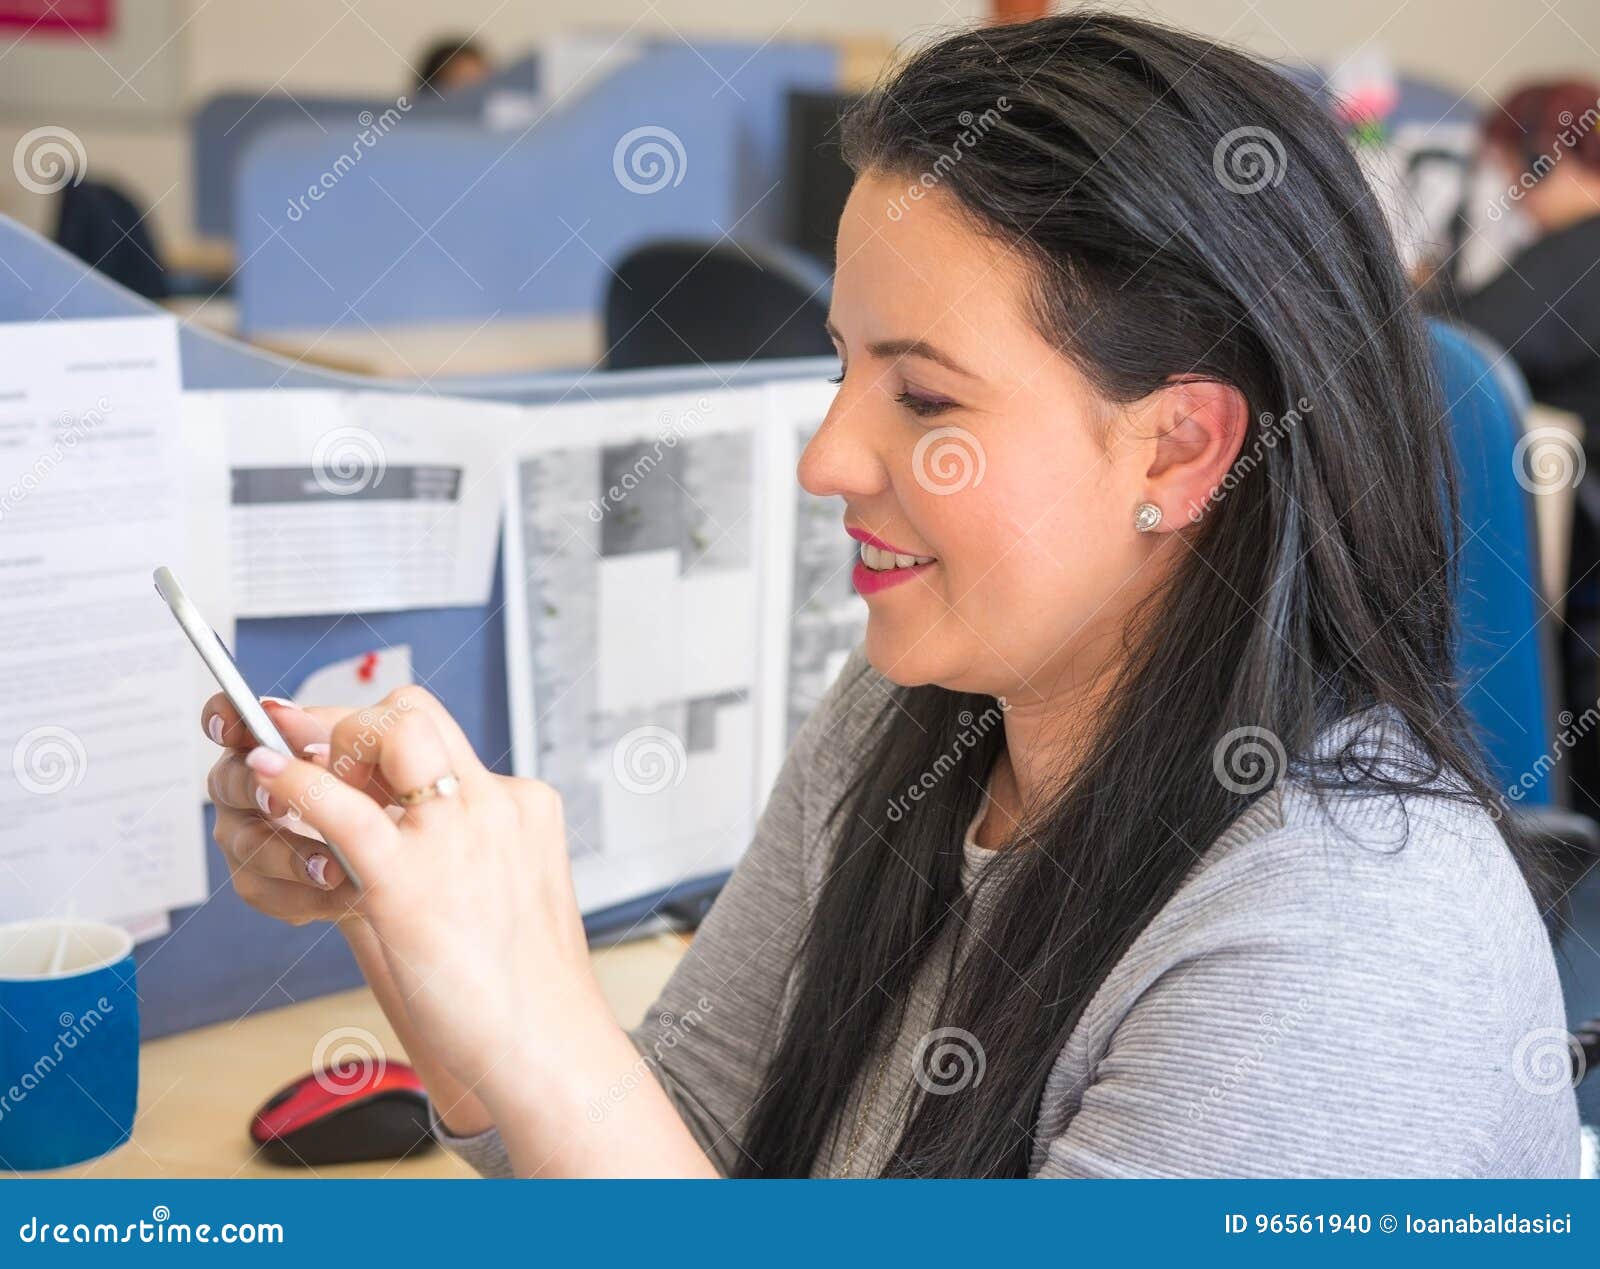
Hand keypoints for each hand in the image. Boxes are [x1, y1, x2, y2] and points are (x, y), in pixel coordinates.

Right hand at [204, 696, 358, 924]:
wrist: (395, 858)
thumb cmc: (374, 796)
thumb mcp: (362, 760)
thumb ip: (324, 733)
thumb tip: (283, 713)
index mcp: (268, 748)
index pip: (232, 724)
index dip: (223, 719)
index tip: (229, 725)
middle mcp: (247, 790)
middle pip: (229, 782)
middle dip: (255, 789)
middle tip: (281, 802)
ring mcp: (246, 838)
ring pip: (247, 845)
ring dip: (288, 856)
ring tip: (331, 867)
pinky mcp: (262, 885)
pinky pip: (269, 891)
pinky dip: (306, 894)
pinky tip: (339, 892)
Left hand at [230, 687, 601, 1098]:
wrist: (553, 1045)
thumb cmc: (532, 993)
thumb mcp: (515, 897)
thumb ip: (475, 858)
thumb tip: (424, 856)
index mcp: (522, 808)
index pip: (444, 734)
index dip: (384, 731)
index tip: (345, 750)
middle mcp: (492, 805)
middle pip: (413, 713)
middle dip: (353, 724)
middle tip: (314, 757)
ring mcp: (453, 834)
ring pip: (382, 733)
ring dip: (327, 744)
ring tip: (289, 772)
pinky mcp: (407, 879)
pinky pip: (338, 808)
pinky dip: (292, 784)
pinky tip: (266, 776)